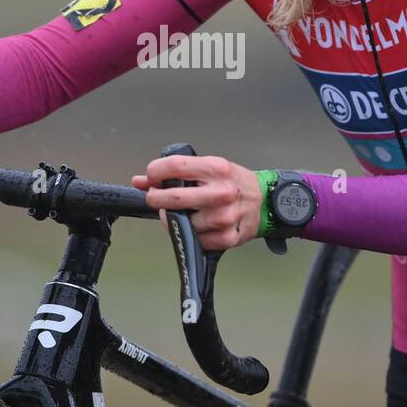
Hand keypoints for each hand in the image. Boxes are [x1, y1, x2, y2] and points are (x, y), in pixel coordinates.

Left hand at [132, 154, 260, 251]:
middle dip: (156, 198)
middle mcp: (222, 192)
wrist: (266, 201)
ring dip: (172, 219)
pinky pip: (197, 240)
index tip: (151, 177)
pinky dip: (191, 234)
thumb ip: (176, 173)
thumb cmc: (234, 182)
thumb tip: (140, 181)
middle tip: (154, 198)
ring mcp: (226, 216)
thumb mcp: (209, 168)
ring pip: (183, 223)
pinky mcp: (229, 237)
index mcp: (217, 169)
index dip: (155, 171)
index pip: (175, 166)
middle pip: (175, 197)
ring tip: (178, 213)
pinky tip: (195, 226)